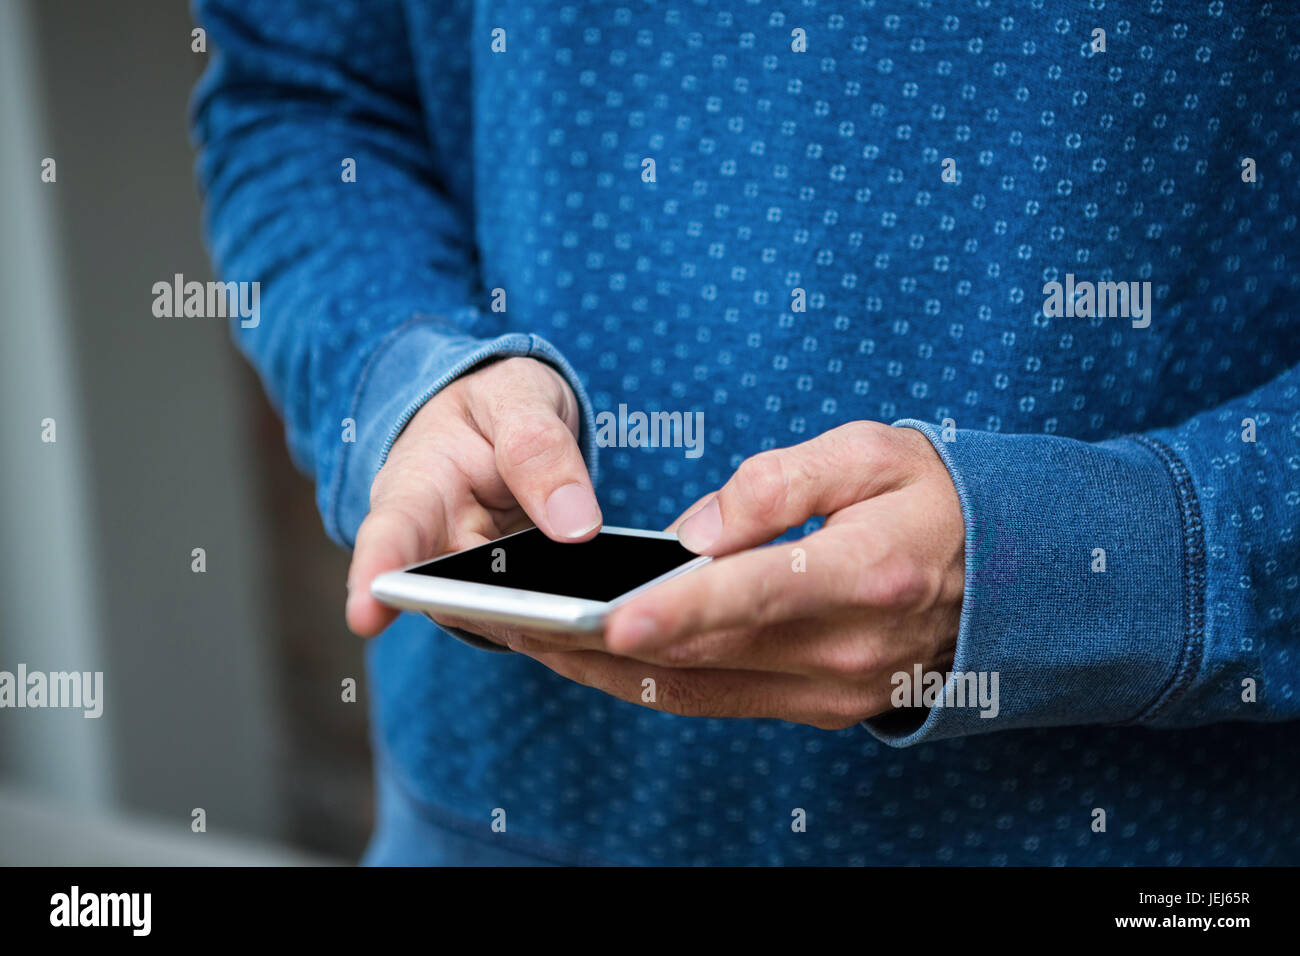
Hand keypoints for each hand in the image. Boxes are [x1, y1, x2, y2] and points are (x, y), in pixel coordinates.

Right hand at [345, 356, 601, 636]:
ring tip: (601, 613)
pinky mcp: (519, 598)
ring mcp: (476, 582)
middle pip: (452, 598)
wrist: (514, 421)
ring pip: (506, 618)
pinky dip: (577, 622)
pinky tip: (617, 616)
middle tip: (553, 615)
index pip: (389, 534)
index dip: (376, 576)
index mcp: (416, 488)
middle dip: (497, 613)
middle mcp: (436, 549)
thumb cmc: (499, 405)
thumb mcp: (519, 398)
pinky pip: (545, 620)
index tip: (365, 616)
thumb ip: (538, 450)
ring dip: (550, 624)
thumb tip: (574, 527)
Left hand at [509, 422, 965, 728]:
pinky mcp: (818, 707)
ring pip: (699, 690)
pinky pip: (718, 701)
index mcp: (868, 571)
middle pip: (707, 652)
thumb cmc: (932, 496)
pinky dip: (649, 683)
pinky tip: (594, 658)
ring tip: (532, 638)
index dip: (679, 606)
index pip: (756, 593)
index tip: (609, 614)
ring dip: (610, 670)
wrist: (1007, 577)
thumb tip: (694, 535)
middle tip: (517, 620)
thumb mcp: (870, 452)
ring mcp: (832, 690)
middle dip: (603, 641)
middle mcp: (847, 647)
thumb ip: (782, 483)